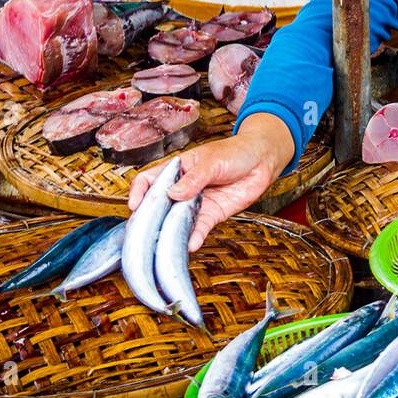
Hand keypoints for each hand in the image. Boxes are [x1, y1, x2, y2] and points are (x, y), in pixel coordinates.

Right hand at [127, 113, 295, 250]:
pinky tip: (191, 244)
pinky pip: (199, 228)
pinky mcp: (212, 214)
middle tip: (144, 233)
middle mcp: (183, 188)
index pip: (149, 180)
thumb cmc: (235, 152)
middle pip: (159, 205)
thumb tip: (173, 194)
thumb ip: (194, 178)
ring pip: (177, 220)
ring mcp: (196, 203)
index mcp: (177, 169)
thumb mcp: (212, 161)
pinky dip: (194, 237)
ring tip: (164, 244)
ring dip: (171, 233)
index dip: (139, 192)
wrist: (263, 160)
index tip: (135, 206)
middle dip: (150, 219)